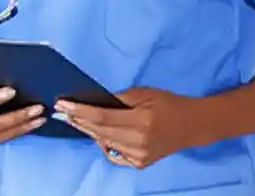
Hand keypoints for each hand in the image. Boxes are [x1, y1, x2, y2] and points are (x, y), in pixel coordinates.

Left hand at [55, 87, 204, 168]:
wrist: (192, 125)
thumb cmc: (168, 104)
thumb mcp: (144, 93)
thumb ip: (119, 98)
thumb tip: (93, 101)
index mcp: (141, 121)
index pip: (102, 117)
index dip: (80, 111)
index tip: (62, 104)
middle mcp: (139, 141)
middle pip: (100, 132)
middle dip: (78, 121)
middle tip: (62, 111)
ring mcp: (140, 155)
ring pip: (105, 143)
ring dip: (87, 131)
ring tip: (74, 120)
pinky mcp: (141, 163)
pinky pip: (115, 154)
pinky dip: (104, 144)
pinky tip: (98, 135)